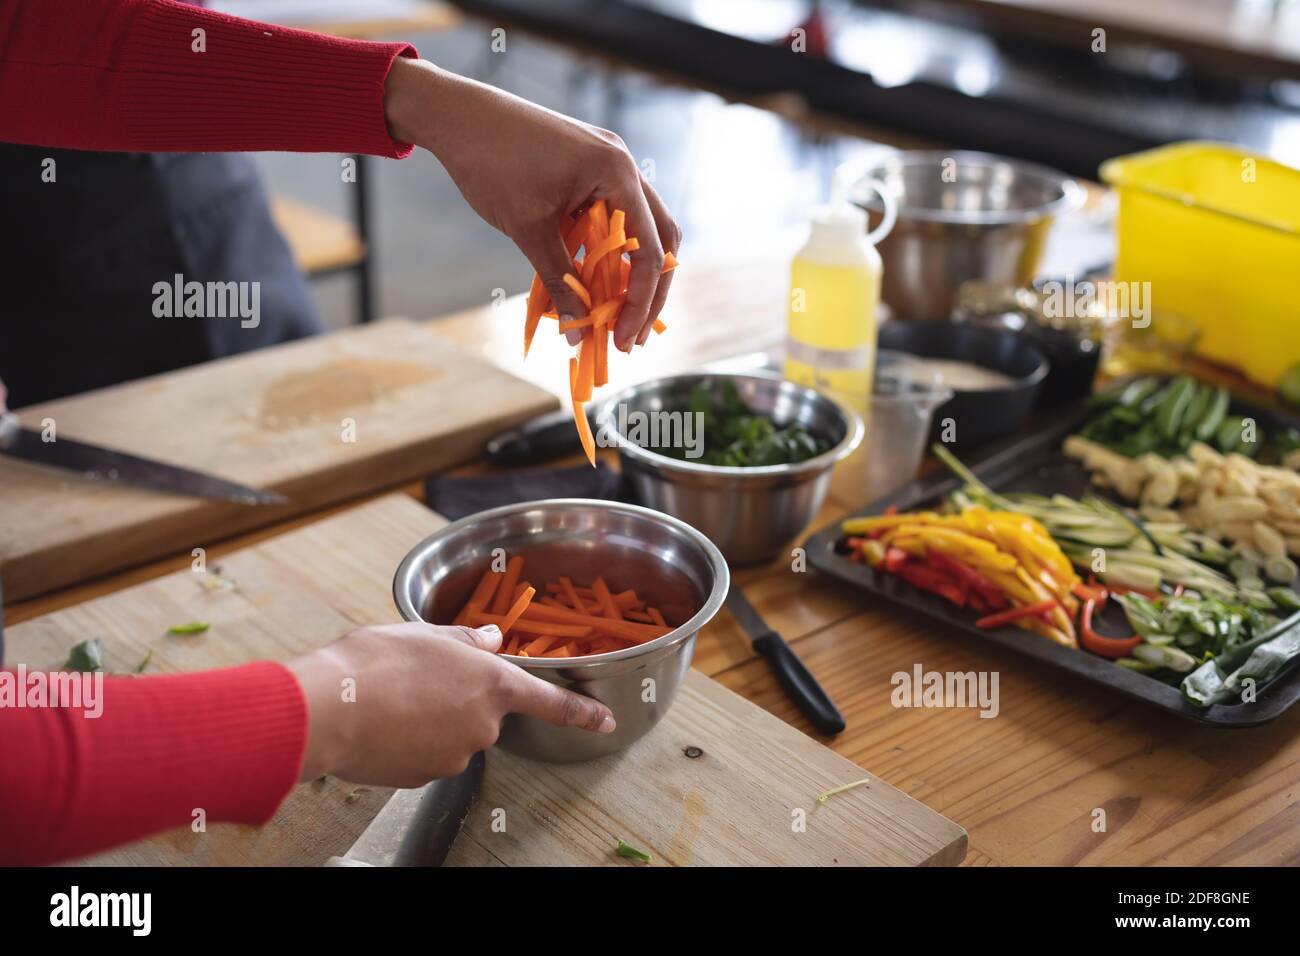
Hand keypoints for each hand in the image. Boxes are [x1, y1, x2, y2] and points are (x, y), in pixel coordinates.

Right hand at [285, 622, 614, 786]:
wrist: (328, 709)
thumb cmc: (377, 661)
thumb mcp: (425, 634)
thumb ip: (465, 641)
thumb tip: (491, 640)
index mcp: (493, 683)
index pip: (551, 701)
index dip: (582, 712)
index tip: (607, 722)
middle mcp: (483, 725)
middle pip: (484, 714)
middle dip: (458, 699)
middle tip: (415, 679)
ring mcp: (454, 756)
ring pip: (451, 734)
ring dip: (429, 719)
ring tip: (389, 697)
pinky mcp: (423, 777)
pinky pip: (424, 755)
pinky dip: (408, 741)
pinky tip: (381, 722)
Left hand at [384, 58, 679, 349]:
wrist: (458, 115)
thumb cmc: (491, 165)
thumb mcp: (529, 231)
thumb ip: (560, 281)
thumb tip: (578, 331)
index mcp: (616, 173)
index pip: (649, 249)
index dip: (641, 301)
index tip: (626, 340)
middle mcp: (624, 164)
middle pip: (660, 237)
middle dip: (650, 291)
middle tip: (633, 336)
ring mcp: (610, 162)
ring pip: (642, 226)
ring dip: (634, 272)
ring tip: (618, 315)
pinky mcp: (591, 166)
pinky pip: (616, 214)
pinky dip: (613, 250)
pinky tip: (599, 281)